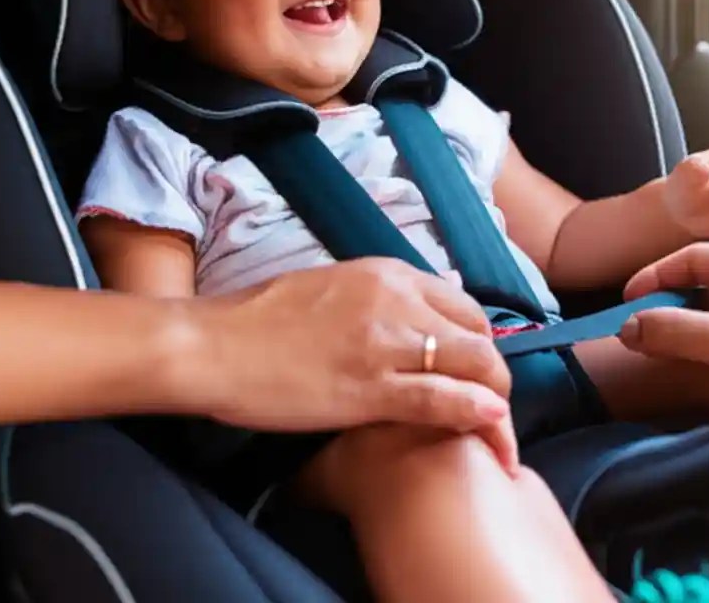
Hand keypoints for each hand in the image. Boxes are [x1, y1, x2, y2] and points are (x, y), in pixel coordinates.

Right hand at [179, 258, 517, 470]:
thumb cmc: (260, 322)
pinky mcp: (369, 386)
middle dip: (493, 374)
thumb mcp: (333, 289)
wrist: (211, 346)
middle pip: (480, 336)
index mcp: (388, 273)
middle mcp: (397, 300)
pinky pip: (441, 398)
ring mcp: (386, 342)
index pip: (464, 307)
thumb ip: (381, 300)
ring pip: (473, 366)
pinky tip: (491, 428)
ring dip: (495, 401)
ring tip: (497, 434)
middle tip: (487, 407)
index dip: (478, 345)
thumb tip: (421, 314)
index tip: (471, 373)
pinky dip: (475, 413)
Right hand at [619, 243, 708, 459]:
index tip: (625, 304)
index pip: (691, 257)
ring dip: (686, 332)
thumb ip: (675, 331)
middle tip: (638, 335)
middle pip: (702, 284)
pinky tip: (697, 373)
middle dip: (667, 307)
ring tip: (660, 356)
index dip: (653, 277)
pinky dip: (708, 350)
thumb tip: (627, 327)